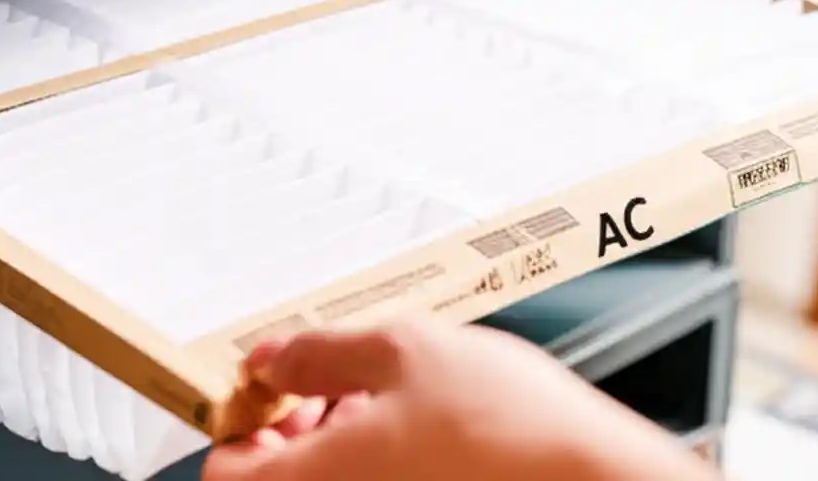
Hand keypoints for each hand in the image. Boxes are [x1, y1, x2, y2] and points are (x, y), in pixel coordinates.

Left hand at [204, 318, 716, 480]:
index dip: (237, 420)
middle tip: (326, 380)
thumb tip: (272, 356)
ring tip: (382, 393)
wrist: (594, 478)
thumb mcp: (403, 350)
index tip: (266, 385)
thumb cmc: (509, 428)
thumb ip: (320, 352)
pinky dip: (376, 461)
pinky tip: (416, 425)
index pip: (223, 472)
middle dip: (290, 423)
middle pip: (274, 479)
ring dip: (334, 439)